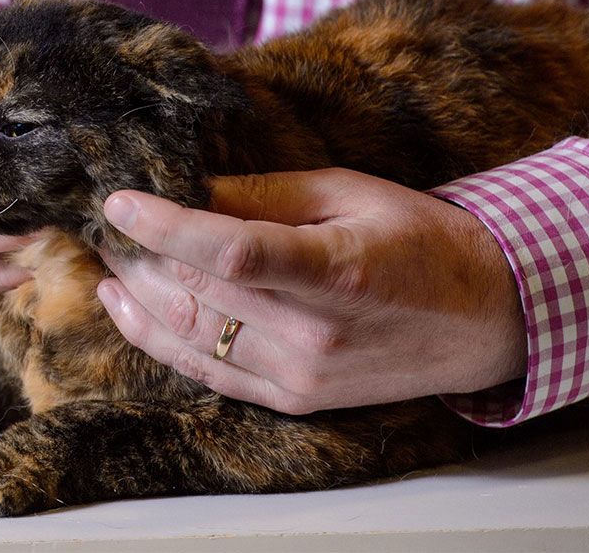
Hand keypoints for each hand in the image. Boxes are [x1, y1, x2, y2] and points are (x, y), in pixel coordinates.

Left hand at [96, 169, 525, 413]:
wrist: (484, 316)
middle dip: (138, 255)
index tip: (119, 201)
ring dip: (135, 297)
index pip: (230, 252)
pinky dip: (157, 340)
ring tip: (104, 261)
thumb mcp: (350, 194)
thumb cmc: (422, 240)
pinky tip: (126, 307)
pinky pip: (208, 372)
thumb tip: (194, 190)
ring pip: (189, 337)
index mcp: (334, 272)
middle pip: (197, 294)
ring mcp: (302, 376)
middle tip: (105, 224)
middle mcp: (314, 335)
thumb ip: (266, 196)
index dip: (165, 226)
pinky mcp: (295, 398)